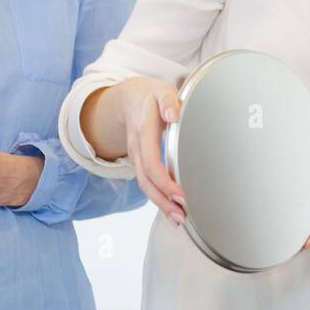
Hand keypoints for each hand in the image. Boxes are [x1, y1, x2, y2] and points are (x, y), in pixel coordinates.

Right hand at [106, 77, 186, 226]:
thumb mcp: (162, 90)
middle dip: (162, 201)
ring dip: (160, 204)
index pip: (151, 163)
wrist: (128, 97)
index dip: (165, 182)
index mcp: (144, 131)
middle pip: (146, 181)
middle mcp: (137, 147)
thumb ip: (169, 101)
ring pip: (144, 185)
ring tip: (179, 219)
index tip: (181, 196)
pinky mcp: (140, 161)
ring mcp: (136, 155)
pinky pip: (146, 181)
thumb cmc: (150, 95)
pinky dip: (158, 196)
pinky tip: (172, 207)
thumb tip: (173, 115)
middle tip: (181, 216)